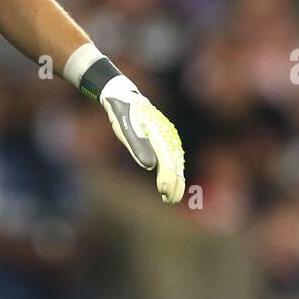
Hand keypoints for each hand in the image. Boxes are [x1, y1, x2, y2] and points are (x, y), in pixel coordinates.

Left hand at [98, 74, 184, 204]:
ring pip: (176, 163)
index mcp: (159, 136)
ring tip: (170, 197)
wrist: (124, 98)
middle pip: (175, 165)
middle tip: (170, 200)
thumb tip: (150, 167)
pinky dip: (173, 172)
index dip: (167, 178)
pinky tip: (171, 182)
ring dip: (175, 180)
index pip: (167, 162)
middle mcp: (168, 137)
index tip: (163, 192)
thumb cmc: (123, 114)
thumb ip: (138, 147)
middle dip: (174, 184)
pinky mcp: (165, 139)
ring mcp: (168, 138)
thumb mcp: (125, 130)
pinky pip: (173, 158)